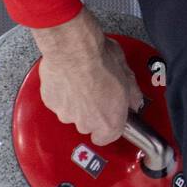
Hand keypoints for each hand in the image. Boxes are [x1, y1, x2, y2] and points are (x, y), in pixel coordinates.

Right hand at [33, 8, 145, 146]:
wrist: (74, 49)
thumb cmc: (102, 61)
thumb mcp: (128, 76)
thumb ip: (133, 95)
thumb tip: (135, 101)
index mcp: (109, 122)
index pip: (107, 138)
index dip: (108, 126)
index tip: (109, 115)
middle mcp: (86, 123)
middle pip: (88, 125)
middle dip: (92, 110)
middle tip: (97, 91)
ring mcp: (66, 114)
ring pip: (72, 113)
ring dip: (76, 102)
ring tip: (81, 82)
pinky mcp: (51, 103)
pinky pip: (58, 102)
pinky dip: (62, 93)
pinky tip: (69, 79)